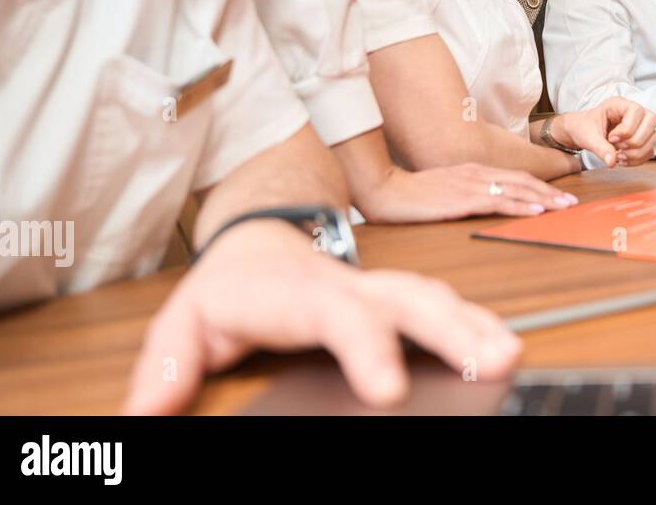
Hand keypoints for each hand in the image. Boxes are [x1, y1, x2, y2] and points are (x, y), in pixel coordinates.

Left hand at [123, 220, 520, 414]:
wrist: (259, 243)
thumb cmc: (230, 290)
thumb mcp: (186, 325)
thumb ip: (167, 368)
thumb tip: (144, 412)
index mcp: (300, 291)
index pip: (339, 315)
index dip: (366, 347)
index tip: (388, 390)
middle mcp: (352, 286)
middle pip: (409, 298)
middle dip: (452, 328)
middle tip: (491, 362)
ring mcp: (380, 290)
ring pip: (436, 298)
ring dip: (476, 326)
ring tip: (510, 357)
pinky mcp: (396, 303)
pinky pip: (443, 308)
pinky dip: (476, 326)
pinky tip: (503, 348)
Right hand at [358, 164, 577, 221]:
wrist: (385, 188)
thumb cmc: (411, 193)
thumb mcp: (444, 188)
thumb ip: (466, 191)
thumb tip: (485, 201)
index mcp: (473, 170)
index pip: (514, 177)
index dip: (539, 185)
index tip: (557, 195)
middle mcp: (476, 174)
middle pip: (522, 180)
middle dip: (549, 192)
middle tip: (571, 202)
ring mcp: (470, 186)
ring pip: (516, 190)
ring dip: (543, 199)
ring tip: (562, 207)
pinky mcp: (461, 200)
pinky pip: (497, 202)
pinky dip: (520, 206)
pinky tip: (535, 210)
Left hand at [555, 97, 655, 165]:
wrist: (580, 133)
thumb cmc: (583, 128)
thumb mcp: (587, 137)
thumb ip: (600, 148)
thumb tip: (611, 161)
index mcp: (619, 105)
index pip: (637, 111)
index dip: (627, 128)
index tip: (611, 139)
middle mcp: (633, 113)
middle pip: (652, 121)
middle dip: (636, 140)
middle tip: (618, 147)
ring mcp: (640, 126)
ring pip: (654, 137)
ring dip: (637, 152)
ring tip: (618, 156)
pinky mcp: (641, 140)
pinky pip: (649, 150)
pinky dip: (638, 159)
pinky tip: (623, 160)